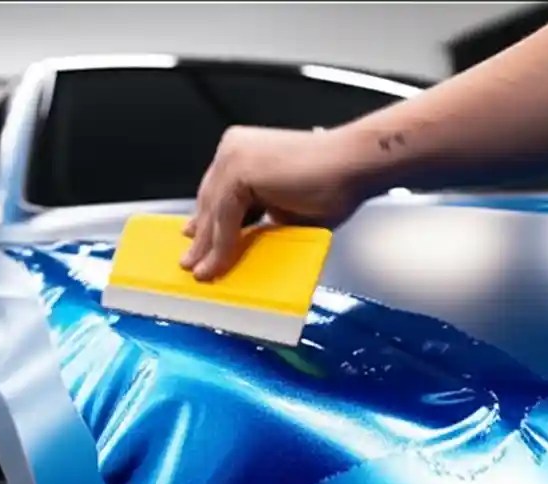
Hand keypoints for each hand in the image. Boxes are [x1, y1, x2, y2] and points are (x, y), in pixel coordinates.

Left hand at [181, 126, 365, 280]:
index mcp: (242, 150)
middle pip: (209, 202)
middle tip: (194, 263)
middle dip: (202, 237)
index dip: (206, 223)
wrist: (353, 165)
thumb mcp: (280, 207)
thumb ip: (256, 219)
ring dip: (208, 247)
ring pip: (213, 212)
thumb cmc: (331, 183)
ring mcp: (234, 156)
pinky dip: (221, 245)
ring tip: (203, 272)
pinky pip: (224, 218)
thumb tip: (238, 243)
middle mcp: (233, 148)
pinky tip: (218, 264)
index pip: (216, 193)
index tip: (197, 243)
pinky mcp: (239, 170)